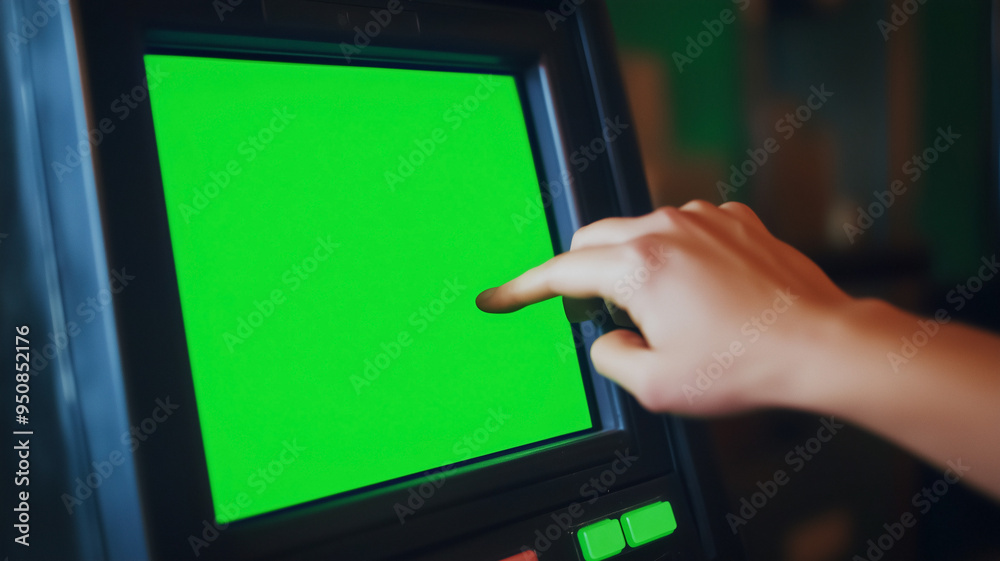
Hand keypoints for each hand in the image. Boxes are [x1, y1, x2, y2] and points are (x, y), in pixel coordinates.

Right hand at [476, 201, 850, 414]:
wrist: (818, 344)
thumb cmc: (744, 364)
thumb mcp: (657, 386)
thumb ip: (609, 357)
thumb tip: (606, 339)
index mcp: (638, 267)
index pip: (560, 272)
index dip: (521, 289)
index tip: (497, 298)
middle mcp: (666, 229)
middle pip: (593, 240)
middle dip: (583, 274)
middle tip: (603, 315)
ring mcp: (703, 218)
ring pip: (638, 232)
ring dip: (633, 264)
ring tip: (672, 313)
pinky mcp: (734, 219)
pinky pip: (683, 229)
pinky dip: (676, 254)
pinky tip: (703, 291)